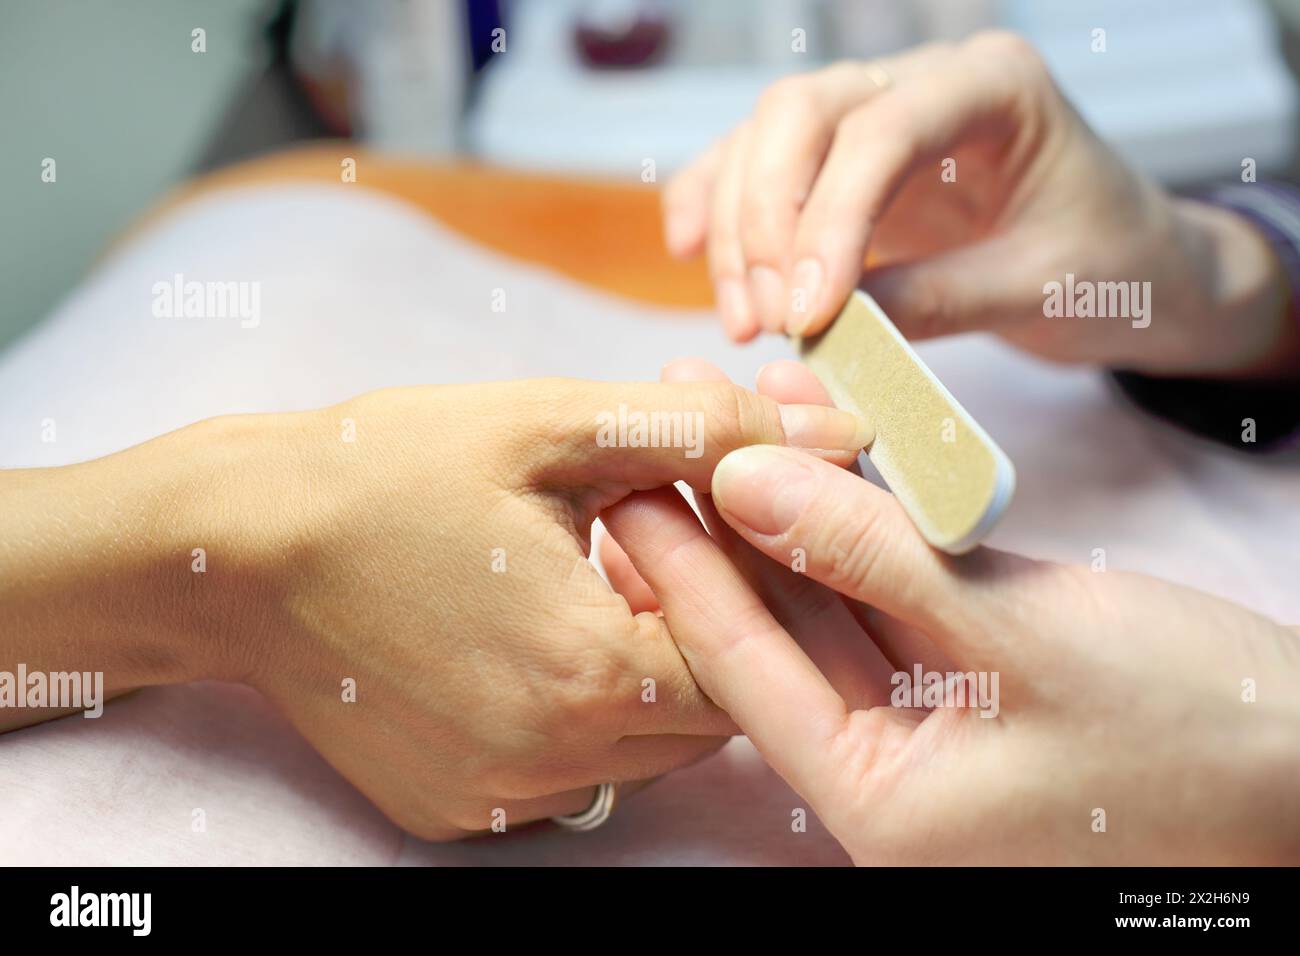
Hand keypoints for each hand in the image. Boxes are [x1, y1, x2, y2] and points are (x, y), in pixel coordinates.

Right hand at [0, 377, 867, 839]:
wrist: (236, 549)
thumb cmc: (389, 471)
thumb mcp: (553, 424)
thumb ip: (708, 432)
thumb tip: (838, 431)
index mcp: (589, 669)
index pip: (753, 658)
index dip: (766, 588)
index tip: (747, 528)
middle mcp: (550, 759)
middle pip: (706, 716)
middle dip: (713, 629)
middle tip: (678, 545)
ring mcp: (496, 795)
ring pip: (643, 752)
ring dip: (650, 674)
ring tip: (605, 583)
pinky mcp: (454, 808)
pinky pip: (567, 774)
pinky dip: (583, 715)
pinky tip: (543, 637)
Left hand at [604, 361, 1299, 863]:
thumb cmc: (1192, 730)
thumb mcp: (1020, 641)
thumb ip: (869, 559)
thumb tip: (744, 482)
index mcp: (878, 800)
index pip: (742, 670)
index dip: (675, 571)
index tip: (620, 486)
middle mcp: (886, 759)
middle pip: (772, 622)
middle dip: (716, 516)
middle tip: (657, 423)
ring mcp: (927, 703)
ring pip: (827, 586)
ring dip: (782, 492)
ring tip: (724, 398)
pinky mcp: (969, 652)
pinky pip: (888, 570)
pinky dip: (859, 501)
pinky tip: (820, 426)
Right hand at [663, 32, 1293, 376]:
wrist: (1131, 272)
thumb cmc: (1113, 268)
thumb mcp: (1040, 290)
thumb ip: (937, 301)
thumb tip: (827, 329)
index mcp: (994, 86)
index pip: (882, 129)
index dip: (829, 221)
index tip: (806, 314)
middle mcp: (923, 81)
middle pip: (800, 113)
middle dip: (765, 219)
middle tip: (767, 319)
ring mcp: (876, 116)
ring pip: (766, 139)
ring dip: (734, 229)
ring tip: (742, 320)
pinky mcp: (845, 167)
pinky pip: (760, 168)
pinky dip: (715, 205)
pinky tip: (687, 252)